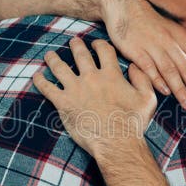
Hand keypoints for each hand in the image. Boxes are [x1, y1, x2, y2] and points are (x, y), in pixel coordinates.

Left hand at [33, 37, 157, 158]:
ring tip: (50, 55)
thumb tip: (134, 66)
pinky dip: (40, 81)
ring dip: (53, 58)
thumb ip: (142, 79)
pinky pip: (47, 88)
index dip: (99, 44)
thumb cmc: (133, 123)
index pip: (104, 50)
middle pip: (80, 54)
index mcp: (111, 74)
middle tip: (73, 42)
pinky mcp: (63, 103)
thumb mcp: (148, 99)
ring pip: (59, 67)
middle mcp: (91, 78)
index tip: (96, 44)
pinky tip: (37, 76)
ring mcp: (75, 89)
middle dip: (75, 45)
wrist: (117, 143)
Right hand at [100, 0, 185, 113]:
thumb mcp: (171, 33)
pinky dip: (158, 79)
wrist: (124, 6)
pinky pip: (149, 67)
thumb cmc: (149, 24)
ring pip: (171, 70)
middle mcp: (171, 42)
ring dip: (181, 90)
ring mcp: (154, 45)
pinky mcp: (137, 49)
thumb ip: (182, 51)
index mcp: (182, 38)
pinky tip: (165, 92)